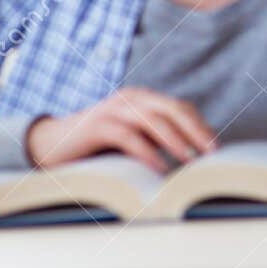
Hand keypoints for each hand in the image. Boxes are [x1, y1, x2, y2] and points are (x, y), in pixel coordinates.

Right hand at [25, 87, 214, 172]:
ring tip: (193, 161)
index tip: (217, 148)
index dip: (200, 126)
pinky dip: (148, 153)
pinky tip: (160, 168)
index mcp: (142, 98)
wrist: (50, 144)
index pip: (180, 108)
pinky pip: (129, 137)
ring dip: (177, 142)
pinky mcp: (98, 126)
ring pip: (154, 120)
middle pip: (173, 110)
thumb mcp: (131, 138)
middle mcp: (131, 98)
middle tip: (213, 154)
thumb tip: (193, 157)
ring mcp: (113, 109)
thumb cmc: (97, 145)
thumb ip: (155, 140)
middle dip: (197, 131)